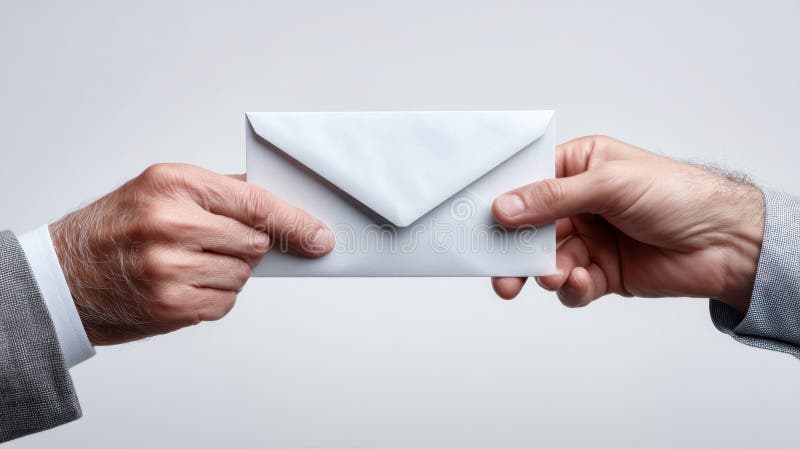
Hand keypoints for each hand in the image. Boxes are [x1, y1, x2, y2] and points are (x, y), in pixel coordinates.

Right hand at [50, 163, 332, 344]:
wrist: (64, 276)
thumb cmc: (117, 227)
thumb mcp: (161, 188)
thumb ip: (222, 193)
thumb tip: (283, 207)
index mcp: (174, 184)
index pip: (256, 204)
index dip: (295, 223)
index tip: (320, 237)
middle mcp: (171, 224)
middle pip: (255, 242)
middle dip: (247, 245)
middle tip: (214, 243)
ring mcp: (169, 268)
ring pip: (243, 275)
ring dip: (229, 272)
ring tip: (189, 263)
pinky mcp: (170, 305)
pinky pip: (225, 303)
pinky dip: (214, 297)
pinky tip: (183, 285)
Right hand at [491, 136, 764, 313]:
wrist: (727, 243)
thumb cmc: (679, 195)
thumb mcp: (611, 184)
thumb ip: (554, 197)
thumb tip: (505, 207)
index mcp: (580, 167)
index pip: (529, 181)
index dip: (503, 201)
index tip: (479, 220)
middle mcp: (580, 203)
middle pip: (529, 227)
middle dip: (513, 250)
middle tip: (499, 272)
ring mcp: (590, 239)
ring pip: (545, 260)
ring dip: (542, 271)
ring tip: (549, 276)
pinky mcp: (601, 272)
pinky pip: (570, 284)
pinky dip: (569, 287)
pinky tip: (579, 281)